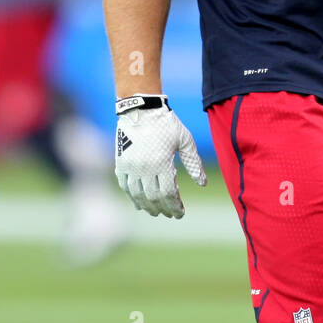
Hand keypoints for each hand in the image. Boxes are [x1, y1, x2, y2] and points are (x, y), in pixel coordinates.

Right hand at [114, 94, 207, 218]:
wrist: (140, 108)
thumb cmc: (166, 123)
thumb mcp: (185, 140)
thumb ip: (194, 162)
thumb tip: (202, 183)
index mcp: (162, 163)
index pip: (169, 194)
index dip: (175, 207)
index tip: (180, 213)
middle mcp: (144, 168)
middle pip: (153, 198)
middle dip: (163, 209)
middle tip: (170, 214)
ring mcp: (130, 167)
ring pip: (137, 195)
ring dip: (147, 207)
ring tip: (155, 212)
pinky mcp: (120, 163)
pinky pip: (125, 186)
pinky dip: (132, 197)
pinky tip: (139, 203)